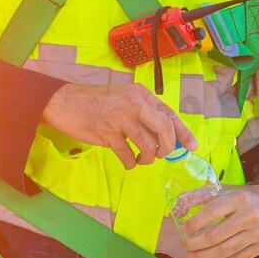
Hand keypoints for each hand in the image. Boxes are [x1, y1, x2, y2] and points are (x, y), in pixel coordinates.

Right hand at [42, 82, 195, 169]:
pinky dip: (130, 163)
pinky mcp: (107, 132)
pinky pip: (127, 155)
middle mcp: (134, 103)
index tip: (192, 147)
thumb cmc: (97, 103)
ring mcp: (120, 118)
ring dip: (148, 158)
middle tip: (161, 155)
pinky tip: (127, 161)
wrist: (66, 103)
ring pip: (148, 145)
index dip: (183, 133)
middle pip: (164, 129)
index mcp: (141, 94)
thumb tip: (167, 136)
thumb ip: (144, 113)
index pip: (169, 114)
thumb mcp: (124, 99)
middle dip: (168, 147)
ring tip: (140, 159)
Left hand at [178, 183, 258, 257]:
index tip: (184, 229)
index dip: (195, 223)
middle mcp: (251, 215)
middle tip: (186, 245)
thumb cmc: (244, 197)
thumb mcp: (226, 189)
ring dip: (204, 256)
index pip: (212, 212)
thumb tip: (178, 210)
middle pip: (217, 235)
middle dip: (196, 243)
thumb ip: (202, 197)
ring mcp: (258, 232)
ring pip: (226, 251)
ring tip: (192, 256)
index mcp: (240, 198)